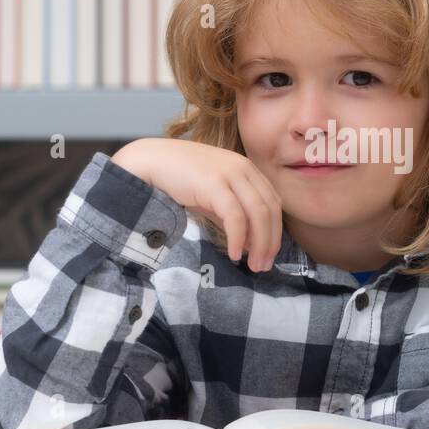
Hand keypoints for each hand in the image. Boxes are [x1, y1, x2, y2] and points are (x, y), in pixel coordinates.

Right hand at [111, 138, 282, 271]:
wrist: (152, 161)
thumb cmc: (181, 179)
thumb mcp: (214, 197)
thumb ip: (234, 216)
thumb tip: (251, 245)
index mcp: (247, 169)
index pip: (273, 202)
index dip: (276, 230)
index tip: (268, 254)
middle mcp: (244, 168)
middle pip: (271, 209)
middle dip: (271, 241)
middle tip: (264, 266)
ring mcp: (230, 174)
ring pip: (258, 213)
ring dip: (259, 244)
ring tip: (253, 265)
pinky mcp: (214, 184)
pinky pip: (235, 216)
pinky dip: (238, 238)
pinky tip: (234, 254)